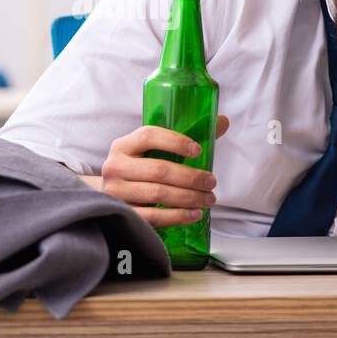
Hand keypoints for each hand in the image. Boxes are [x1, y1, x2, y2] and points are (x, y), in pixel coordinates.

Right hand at [84, 115, 228, 227]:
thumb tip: (223, 121)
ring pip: (158, 193)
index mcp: (123, 145)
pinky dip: (177, 216)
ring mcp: (116, 191)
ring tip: (208, 199)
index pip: (148, 136)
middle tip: (211, 181)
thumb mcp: (155, 151)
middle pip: (158, 169)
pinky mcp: (123, 213)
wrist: (112, 196)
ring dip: (189, 197)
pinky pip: (153, 216)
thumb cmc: (141, 169)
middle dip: (191, 177)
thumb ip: (188, 136)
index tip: (198, 150)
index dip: (175, 141)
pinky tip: (195, 214)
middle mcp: (115, 166)